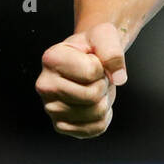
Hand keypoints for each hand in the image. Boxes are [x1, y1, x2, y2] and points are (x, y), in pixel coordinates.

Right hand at [35, 22, 127, 137]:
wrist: (88, 59)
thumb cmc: (94, 46)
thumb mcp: (105, 36)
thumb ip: (113, 52)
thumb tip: (119, 78)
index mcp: (51, 58)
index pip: (91, 72)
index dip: (102, 66)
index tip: (93, 60)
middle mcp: (44, 85)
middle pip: (92, 95)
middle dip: (104, 84)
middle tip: (96, 76)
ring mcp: (50, 108)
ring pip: (96, 113)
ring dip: (105, 99)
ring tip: (94, 87)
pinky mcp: (61, 126)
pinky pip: (95, 128)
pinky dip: (104, 116)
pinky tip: (93, 102)